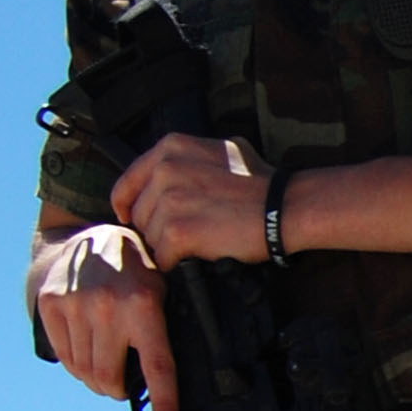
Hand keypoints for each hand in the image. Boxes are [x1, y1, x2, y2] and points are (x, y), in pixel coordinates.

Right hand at [33, 223, 180, 410]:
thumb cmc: (135, 268)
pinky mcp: (52, 306)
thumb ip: (165, 326)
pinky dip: (77, 366)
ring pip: (86, 372)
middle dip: (118, 390)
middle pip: (111, 378)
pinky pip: (65, 357)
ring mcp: (76, 306)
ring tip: (107, 365)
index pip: (157, 366)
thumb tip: (187, 374)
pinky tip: (88, 354)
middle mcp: (108, 308)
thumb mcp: (163, 289)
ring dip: (97, 380)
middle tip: (124, 385)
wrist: (90, 236)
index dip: (163, 403)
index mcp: (144, 306)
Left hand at [111, 132, 272, 268]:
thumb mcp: (222, 149)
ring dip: (169, 246)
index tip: (130, 217)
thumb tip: (169, 171)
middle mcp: (164, 170)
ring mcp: (168, 201)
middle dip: (156, 227)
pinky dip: (177, 262)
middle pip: (139, 213)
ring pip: (150, 236)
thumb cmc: (261, 182)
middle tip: (184, 234)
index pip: (129, 180)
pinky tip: (199, 255)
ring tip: (199, 242)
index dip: (127, 203)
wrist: (283, 207)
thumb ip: (189, 157)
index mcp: (171, 148)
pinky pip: (162, 256)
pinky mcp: (177, 231)